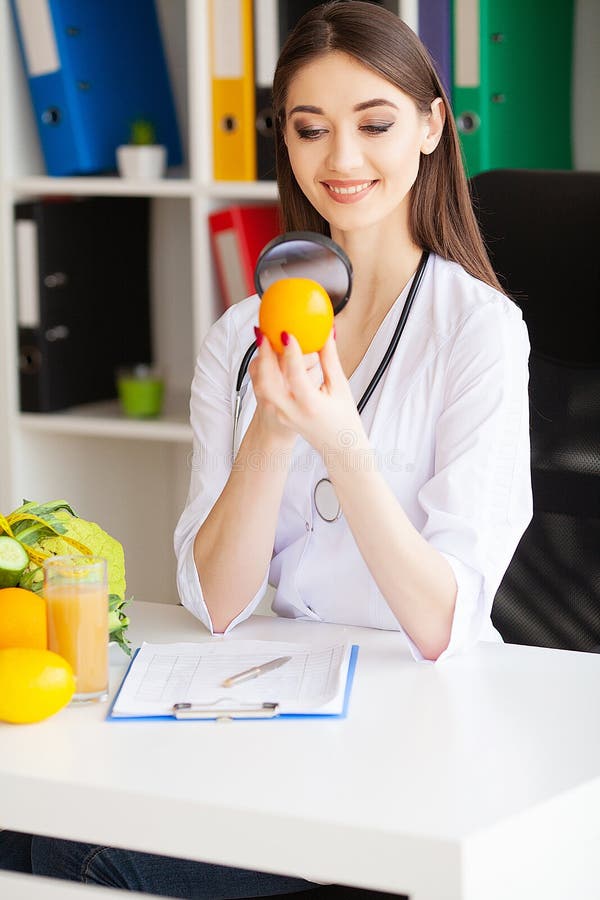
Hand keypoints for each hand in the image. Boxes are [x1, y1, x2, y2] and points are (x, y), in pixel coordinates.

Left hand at [250, 328, 365, 456]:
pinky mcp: (277, 411)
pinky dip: (263, 370)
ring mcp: (281, 413)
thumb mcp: (339, 387)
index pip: (295, 377)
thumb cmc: (343, 420)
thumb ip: (330, 358)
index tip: (288, 333)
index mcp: (310, 406)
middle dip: (264, 355)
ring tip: (265, 339)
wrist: (338, 447)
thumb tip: (327, 333)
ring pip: (262, 385)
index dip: (291, 353)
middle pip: (268, 382)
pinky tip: (268, 355)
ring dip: (262, 361)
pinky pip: (264, 389)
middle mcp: (291, 412)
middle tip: (265, 333)